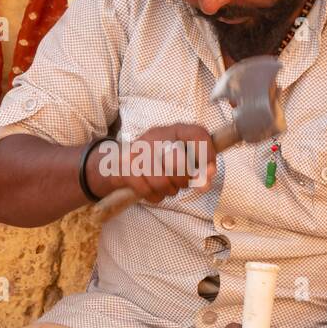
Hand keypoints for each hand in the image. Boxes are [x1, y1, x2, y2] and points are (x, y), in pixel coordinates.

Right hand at [86, 122, 215, 204]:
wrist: (115, 165)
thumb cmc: (153, 162)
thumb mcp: (177, 159)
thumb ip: (197, 167)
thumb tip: (208, 178)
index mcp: (171, 131)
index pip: (197, 134)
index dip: (208, 154)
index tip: (210, 170)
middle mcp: (155, 137)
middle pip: (180, 163)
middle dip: (185, 180)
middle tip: (181, 182)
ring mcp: (138, 153)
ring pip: (164, 181)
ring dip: (170, 190)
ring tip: (166, 187)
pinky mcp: (127, 170)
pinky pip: (149, 191)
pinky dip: (155, 196)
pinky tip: (153, 191)